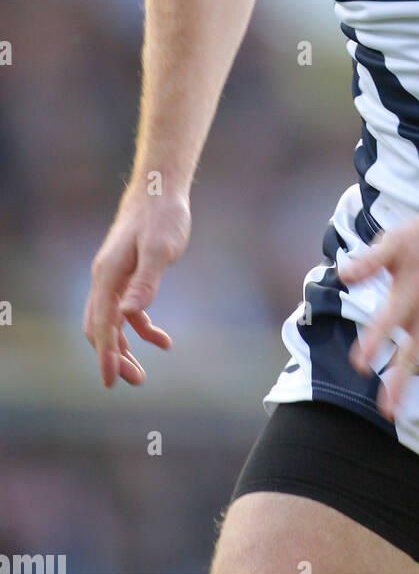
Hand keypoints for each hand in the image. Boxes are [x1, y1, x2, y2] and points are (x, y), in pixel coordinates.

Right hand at [83, 189, 190, 387]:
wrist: (160, 191)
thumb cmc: (162, 217)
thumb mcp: (160, 249)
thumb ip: (145, 282)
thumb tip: (128, 315)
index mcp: (108, 275)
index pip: (103, 324)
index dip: (106, 355)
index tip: (111, 382)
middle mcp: (104, 279)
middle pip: (100, 328)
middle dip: (113, 357)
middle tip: (134, 381)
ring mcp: (114, 278)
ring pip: (111, 323)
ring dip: (124, 348)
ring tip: (141, 373)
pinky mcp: (127, 276)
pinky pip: (128, 311)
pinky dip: (141, 328)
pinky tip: (163, 341)